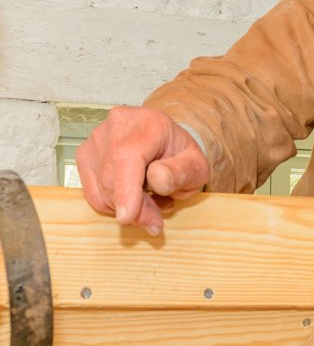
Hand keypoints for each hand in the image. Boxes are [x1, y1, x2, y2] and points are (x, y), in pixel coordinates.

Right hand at [76, 106, 209, 235]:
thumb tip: (157, 179)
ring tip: (152, 202)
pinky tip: (135, 198)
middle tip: (155, 222)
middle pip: (113, 177)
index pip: (127, 157)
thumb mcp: (197, 166)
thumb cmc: (182, 155)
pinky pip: (93, 192)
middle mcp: (117, 125)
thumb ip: (183, 172)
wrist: (168, 142)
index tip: (127, 217)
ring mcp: (97, 139)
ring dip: (126, 207)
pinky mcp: (85, 155)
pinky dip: (114, 204)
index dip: (125, 190)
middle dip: (134, 208)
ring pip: (101, 188)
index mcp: (149, 123)